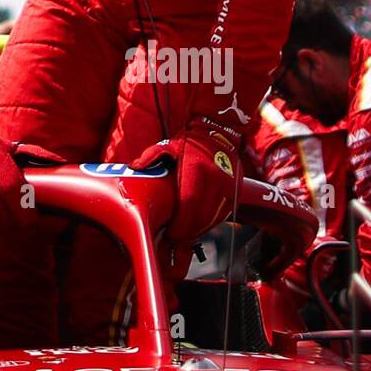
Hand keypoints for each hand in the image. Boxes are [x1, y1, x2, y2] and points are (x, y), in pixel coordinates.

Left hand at [134, 118, 238, 244]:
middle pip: (201, 216)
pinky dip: (210, 223)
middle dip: (187, 231)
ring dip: (199, 230)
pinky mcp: (236, 190)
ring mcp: (228, 185)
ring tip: (185, 233)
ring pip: (213, 218)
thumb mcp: (167, 145)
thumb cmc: (190, 142)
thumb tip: (135, 167)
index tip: (170, 232)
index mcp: (196, 168)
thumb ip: (150, 156)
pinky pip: (223, 214)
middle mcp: (215, 178)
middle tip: (175, 237)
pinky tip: (198, 225)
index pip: (188, 204)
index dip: (180, 224)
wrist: (219, 133)